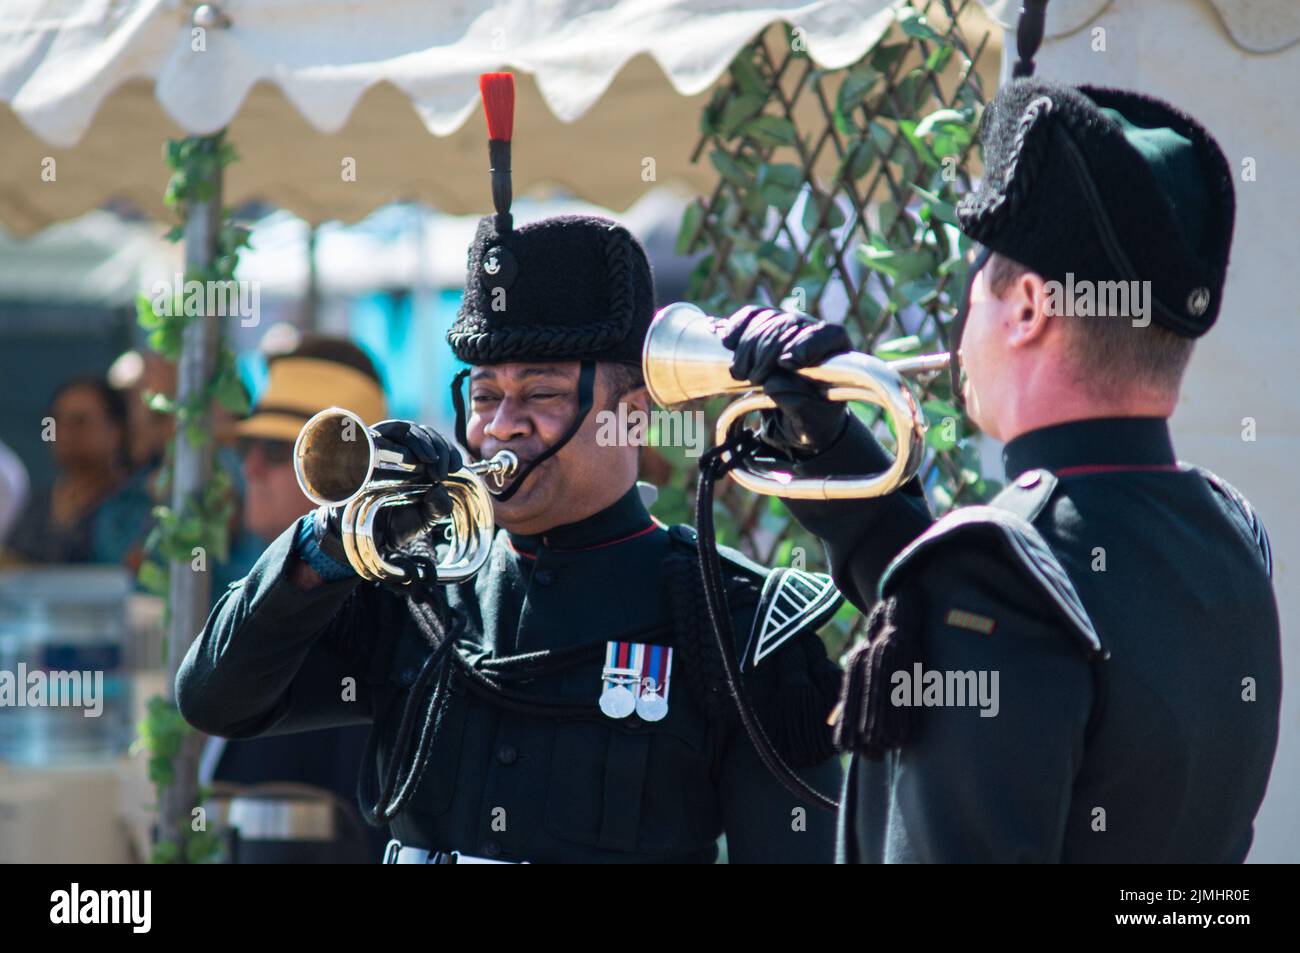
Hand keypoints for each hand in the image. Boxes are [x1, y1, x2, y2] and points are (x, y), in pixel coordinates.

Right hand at [369, 420, 462, 549]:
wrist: (365, 536)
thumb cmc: (395, 524)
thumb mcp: (425, 517)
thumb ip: (439, 506)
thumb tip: (440, 489)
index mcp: (419, 463)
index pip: (436, 444)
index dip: (449, 450)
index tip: (456, 467)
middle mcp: (401, 451)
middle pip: (424, 432)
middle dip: (440, 447)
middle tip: (445, 470)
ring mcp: (382, 447)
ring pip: (406, 429)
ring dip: (424, 441)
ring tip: (433, 461)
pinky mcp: (365, 446)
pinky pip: (384, 432)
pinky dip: (404, 439)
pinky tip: (415, 457)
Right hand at [720, 307, 851, 455]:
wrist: (800, 410)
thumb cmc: (813, 413)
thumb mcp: (810, 418)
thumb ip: (797, 402)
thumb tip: (772, 384)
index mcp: (836, 351)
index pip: (826, 335)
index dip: (805, 345)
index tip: (784, 364)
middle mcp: (814, 330)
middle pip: (789, 326)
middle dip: (766, 352)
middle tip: (753, 378)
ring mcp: (790, 324)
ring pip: (767, 319)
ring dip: (748, 346)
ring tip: (739, 372)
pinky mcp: (768, 324)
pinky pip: (751, 315)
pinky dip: (737, 327)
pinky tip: (728, 342)